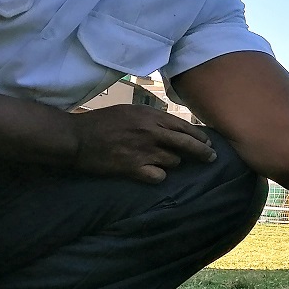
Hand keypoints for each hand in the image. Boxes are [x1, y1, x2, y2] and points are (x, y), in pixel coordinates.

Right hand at [70, 104, 216, 181]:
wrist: (77, 139)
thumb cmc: (101, 123)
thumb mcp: (128, 112)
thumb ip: (150, 118)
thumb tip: (170, 126)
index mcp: (150, 116)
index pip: (184, 126)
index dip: (198, 136)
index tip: (207, 143)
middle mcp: (151, 132)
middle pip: (187, 144)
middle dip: (203, 152)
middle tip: (211, 158)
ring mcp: (144, 151)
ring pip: (174, 162)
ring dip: (173, 163)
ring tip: (164, 163)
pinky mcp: (134, 169)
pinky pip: (159, 176)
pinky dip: (158, 176)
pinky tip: (152, 174)